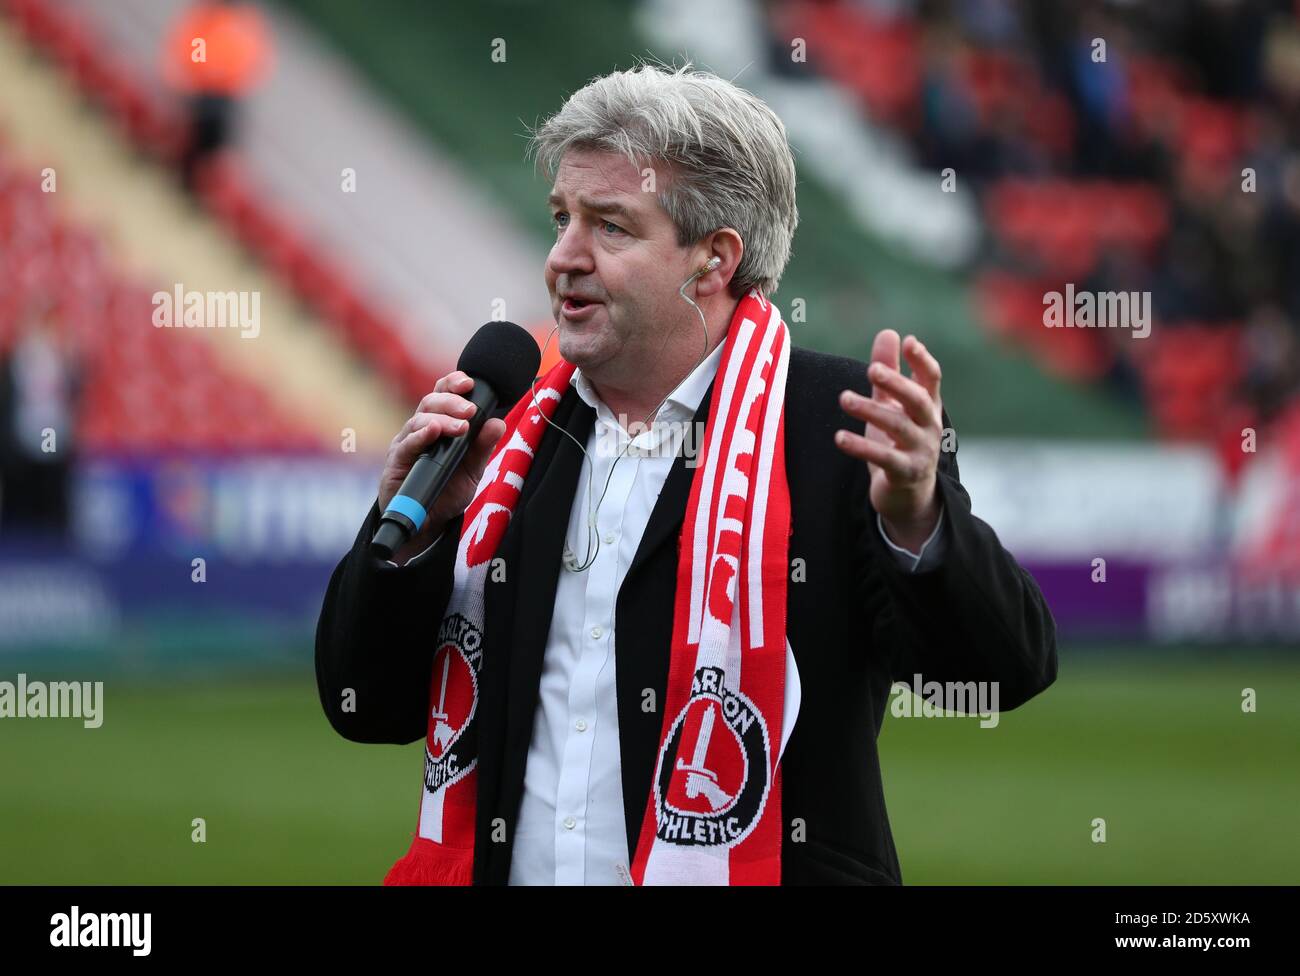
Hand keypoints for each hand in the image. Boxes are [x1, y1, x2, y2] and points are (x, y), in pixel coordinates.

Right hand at [379, 371, 506, 562]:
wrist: (427, 523)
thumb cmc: (446, 490)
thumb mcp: (472, 470)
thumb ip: (483, 447)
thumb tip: (498, 423)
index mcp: (438, 425)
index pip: (442, 395)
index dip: (453, 383)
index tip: (468, 381)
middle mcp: (420, 430)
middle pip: (430, 402)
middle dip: (452, 402)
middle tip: (470, 411)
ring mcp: (406, 444)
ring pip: (419, 419)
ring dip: (442, 419)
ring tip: (461, 427)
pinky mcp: (396, 462)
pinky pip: (406, 445)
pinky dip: (420, 436)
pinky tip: (433, 431)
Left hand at [834, 330, 942, 551]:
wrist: (909, 495)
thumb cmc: (899, 442)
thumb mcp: (893, 404)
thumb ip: (890, 371)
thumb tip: (889, 332)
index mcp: (928, 407)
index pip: (932, 379)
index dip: (922, 361)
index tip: (909, 342)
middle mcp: (930, 427)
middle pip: (919, 401)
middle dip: (897, 383)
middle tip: (871, 369)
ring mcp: (921, 451)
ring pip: (899, 427)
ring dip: (871, 411)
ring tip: (844, 398)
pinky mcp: (906, 473)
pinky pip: (885, 459)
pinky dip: (862, 448)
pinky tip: (839, 438)